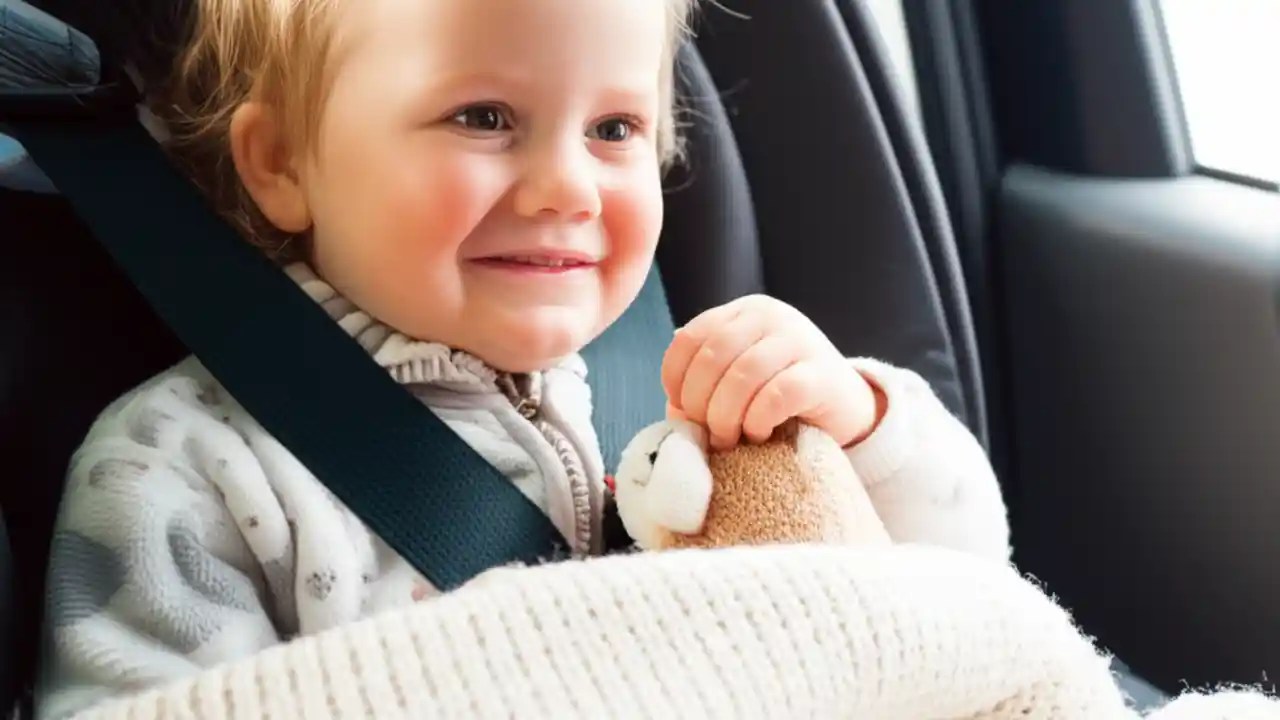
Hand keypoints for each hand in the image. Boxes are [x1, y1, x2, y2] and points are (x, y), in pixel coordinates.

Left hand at [662, 295, 885, 450]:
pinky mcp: (822, 374)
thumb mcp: (737, 381)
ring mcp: (800, 340)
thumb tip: (675, 410)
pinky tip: (761, 434)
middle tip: (708, 432)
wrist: (845, 407)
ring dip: (726, 416)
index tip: (681, 410)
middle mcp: (771, 317)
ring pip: (743, 376)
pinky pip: (777, 396)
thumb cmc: (779, 397)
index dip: (675, 378)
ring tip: (730, 438)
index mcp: (744, 312)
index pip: (690, 338)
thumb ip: (704, 385)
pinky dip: (758, 420)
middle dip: (700, 402)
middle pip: (713, 356)